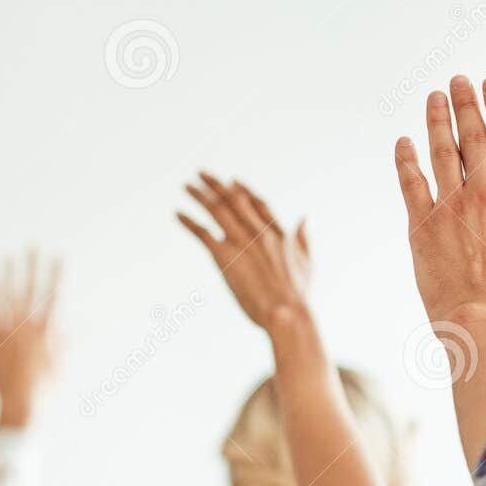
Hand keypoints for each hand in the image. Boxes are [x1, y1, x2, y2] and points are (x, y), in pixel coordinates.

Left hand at [0, 250, 61, 427]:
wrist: (19, 408)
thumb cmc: (45, 392)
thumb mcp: (62, 365)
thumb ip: (69, 340)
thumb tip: (85, 323)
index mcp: (47, 333)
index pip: (54, 296)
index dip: (57, 274)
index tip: (60, 256)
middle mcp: (27, 329)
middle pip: (31, 290)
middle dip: (34, 266)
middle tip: (34, 245)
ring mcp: (9, 333)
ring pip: (9, 297)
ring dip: (11, 274)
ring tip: (10, 256)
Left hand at [178, 173, 311, 330]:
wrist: (286, 311)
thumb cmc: (298, 294)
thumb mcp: (307, 261)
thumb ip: (304, 237)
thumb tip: (306, 217)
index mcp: (277, 232)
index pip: (257, 204)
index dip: (243, 191)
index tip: (232, 182)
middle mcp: (257, 232)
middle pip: (233, 200)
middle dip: (216, 185)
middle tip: (202, 174)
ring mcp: (241, 241)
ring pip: (216, 210)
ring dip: (200, 196)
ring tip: (187, 186)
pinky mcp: (225, 255)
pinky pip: (203, 232)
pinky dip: (189, 222)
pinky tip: (178, 214)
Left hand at [394, 76, 485, 326]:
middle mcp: (484, 193)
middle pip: (473, 135)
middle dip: (465, 102)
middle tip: (458, 81)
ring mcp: (450, 208)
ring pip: (441, 151)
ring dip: (436, 120)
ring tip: (434, 97)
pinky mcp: (422, 227)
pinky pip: (411, 183)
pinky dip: (406, 159)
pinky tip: (403, 142)